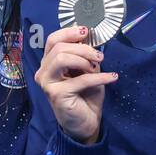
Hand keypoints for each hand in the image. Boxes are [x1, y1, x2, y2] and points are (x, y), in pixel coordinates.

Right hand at [35, 25, 115, 143]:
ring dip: (85, 60)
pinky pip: (80, 79)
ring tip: (98, 67)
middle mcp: (44, 71)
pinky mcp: (56, 94)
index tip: (86, 32)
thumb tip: (91, 39)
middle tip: (99, 56)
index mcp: (49, 62)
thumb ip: (85, 56)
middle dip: (82, 48)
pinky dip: (99, 77)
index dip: (69, 32)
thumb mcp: (88, 70)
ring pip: (62, 58)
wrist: (86, 122)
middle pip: (59, 48)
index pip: (52, 40)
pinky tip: (112, 77)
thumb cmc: (86, 95)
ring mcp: (47, 83)